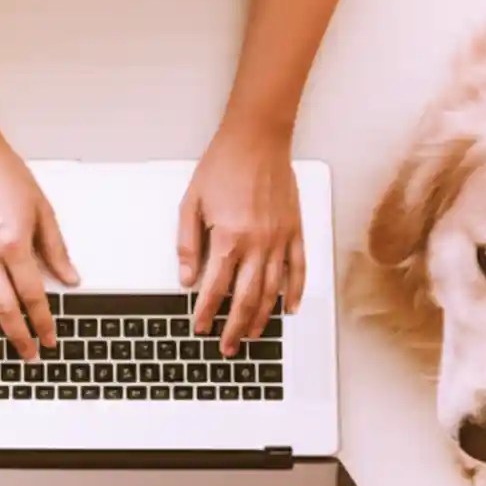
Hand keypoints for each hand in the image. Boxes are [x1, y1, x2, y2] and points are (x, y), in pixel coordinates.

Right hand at [0, 134, 78, 359]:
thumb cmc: (3, 174)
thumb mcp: (41, 208)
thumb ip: (55, 248)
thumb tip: (70, 278)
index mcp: (14, 243)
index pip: (32, 295)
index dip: (43, 321)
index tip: (49, 338)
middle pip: (3, 307)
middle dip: (17, 335)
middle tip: (27, 353)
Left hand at [178, 123, 304, 355]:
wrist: (257, 139)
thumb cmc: (223, 165)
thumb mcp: (191, 203)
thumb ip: (188, 244)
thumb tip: (187, 279)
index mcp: (228, 237)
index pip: (214, 288)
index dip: (206, 312)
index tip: (200, 327)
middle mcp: (256, 243)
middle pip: (246, 298)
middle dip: (234, 327)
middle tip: (227, 346)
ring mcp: (279, 239)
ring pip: (272, 290)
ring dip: (261, 317)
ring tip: (252, 336)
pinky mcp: (295, 231)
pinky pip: (298, 270)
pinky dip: (295, 293)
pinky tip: (288, 309)